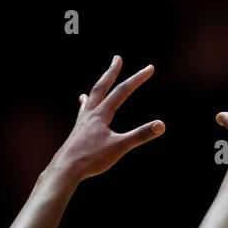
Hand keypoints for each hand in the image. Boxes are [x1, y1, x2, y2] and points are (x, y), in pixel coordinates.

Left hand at [53, 56, 164, 179]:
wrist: (65, 168)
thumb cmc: (92, 159)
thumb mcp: (120, 147)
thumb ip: (140, 135)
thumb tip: (161, 125)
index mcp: (102, 114)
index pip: (122, 91)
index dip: (137, 79)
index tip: (150, 68)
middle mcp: (90, 114)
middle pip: (101, 87)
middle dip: (112, 72)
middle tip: (117, 59)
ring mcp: (82, 123)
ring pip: (90, 99)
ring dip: (98, 88)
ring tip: (100, 82)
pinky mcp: (76, 133)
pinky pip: (82, 114)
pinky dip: (85, 106)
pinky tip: (83, 107)